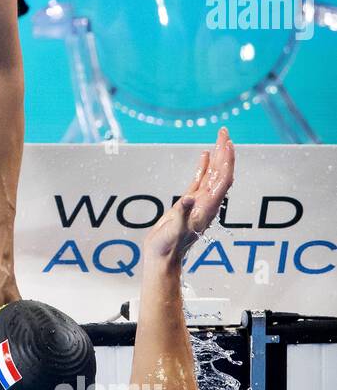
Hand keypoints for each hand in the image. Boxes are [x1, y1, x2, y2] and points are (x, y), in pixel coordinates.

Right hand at [144, 128, 234, 266]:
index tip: (227, 143)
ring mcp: (199, 202)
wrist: (162, 258)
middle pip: (221, 173)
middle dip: (225, 152)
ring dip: (217, 156)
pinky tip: (204, 155)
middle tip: (224, 131)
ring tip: (219, 138)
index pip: (223, 179)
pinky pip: (199, 181)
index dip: (227, 160)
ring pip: (213, 175)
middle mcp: (207, 203)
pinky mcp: (188, 204)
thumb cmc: (168, 247)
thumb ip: (181, 214)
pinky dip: (203, 167)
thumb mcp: (174, 230)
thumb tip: (188, 199)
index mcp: (208, 208)